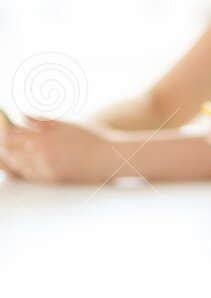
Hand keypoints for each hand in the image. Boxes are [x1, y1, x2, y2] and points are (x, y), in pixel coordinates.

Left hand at [0, 114, 121, 183]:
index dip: (2, 130)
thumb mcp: (68, 125)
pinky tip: (23, 164)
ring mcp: (44, 172)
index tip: (2, 124)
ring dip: (10, 158)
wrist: (112, 160)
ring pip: (15, 167)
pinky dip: (21, 169)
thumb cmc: (94, 139)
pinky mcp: (51, 182)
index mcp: (43, 140)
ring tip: (10, 150)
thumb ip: (42, 121)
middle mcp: (40, 158)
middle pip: (8, 153)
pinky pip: (27, 176)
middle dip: (3, 146)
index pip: (9, 136)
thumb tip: (22, 115)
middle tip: (3, 137)